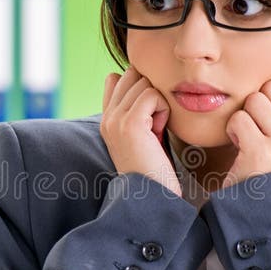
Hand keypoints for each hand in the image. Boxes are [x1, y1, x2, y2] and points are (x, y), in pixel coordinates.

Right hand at [101, 68, 180, 196]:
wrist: (154, 194)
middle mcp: (107, 118)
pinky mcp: (129, 123)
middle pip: (132, 75)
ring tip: (157, 129)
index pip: (114, 79)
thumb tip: (133, 78)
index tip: (150, 112)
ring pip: (143, 83)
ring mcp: (115, 119)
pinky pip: (152, 94)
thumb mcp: (144, 134)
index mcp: (107, 120)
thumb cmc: (156, 166)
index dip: (137, 86)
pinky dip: (163, 109)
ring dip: (159, 102)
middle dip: (151, 92)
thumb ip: (138, 109)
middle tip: (156, 123)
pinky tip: (160, 130)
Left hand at [223, 77, 270, 186]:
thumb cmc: (269, 172)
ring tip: (247, 140)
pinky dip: (232, 131)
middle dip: (257, 105)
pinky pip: (238, 118)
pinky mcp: (260, 151)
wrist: (259, 211)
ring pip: (254, 100)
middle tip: (256, 132)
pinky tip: (239, 147)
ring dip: (243, 118)